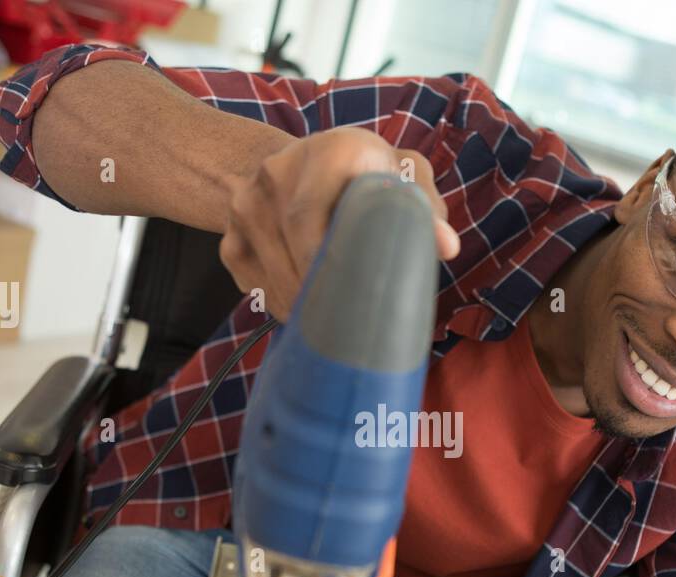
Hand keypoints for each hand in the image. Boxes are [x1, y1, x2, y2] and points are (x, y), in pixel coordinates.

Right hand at [219, 126, 459, 318]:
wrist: (289, 165)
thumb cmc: (360, 174)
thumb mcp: (399, 173)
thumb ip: (422, 204)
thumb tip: (446, 246)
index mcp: (331, 151)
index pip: (317, 212)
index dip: (334, 260)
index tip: (357, 291)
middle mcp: (278, 172)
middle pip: (296, 250)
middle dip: (324, 293)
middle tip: (354, 323)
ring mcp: (245, 208)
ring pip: (275, 277)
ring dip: (305, 308)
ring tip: (334, 326)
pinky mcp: (230, 242)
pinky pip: (257, 287)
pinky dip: (284, 306)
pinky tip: (307, 312)